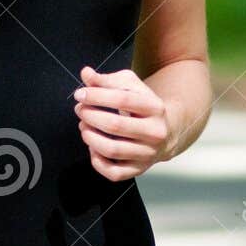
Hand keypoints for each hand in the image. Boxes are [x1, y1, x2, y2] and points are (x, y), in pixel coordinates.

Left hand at [73, 65, 168, 179]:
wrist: (166, 132)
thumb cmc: (142, 106)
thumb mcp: (130, 87)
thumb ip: (106, 80)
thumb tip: (86, 73)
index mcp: (155, 107)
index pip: (122, 100)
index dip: (97, 96)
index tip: (80, 94)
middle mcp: (155, 132)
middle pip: (115, 125)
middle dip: (90, 116)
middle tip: (80, 110)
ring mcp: (148, 153)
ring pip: (112, 150)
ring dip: (90, 137)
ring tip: (84, 127)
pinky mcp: (139, 170)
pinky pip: (114, 172)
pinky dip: (97, 161)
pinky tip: (93, 148)